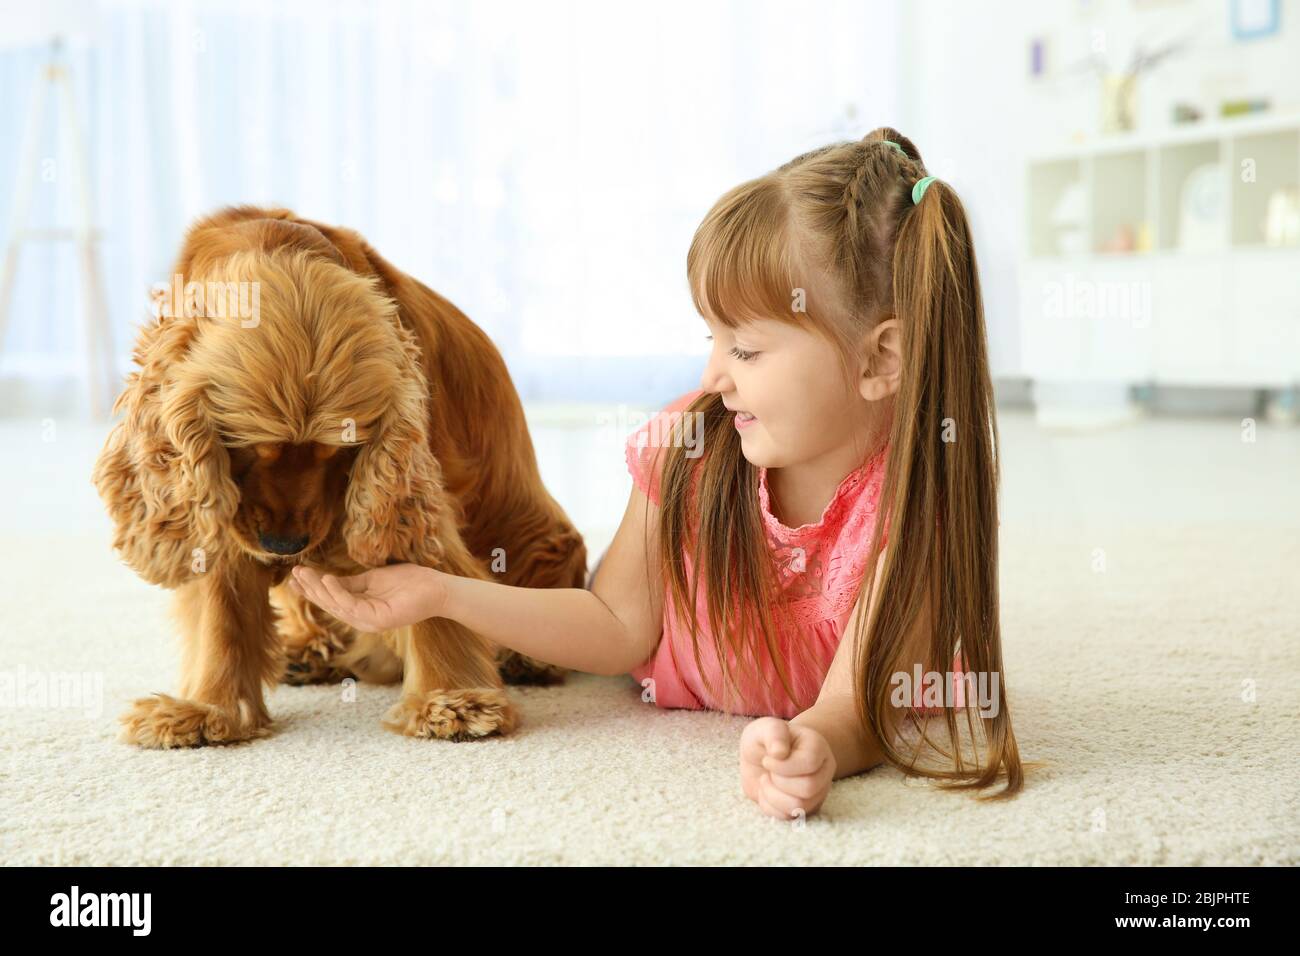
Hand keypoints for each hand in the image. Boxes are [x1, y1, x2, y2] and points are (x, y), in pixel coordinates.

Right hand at [288, 562, 445, 632]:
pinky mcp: (378, 620)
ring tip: (305, 573)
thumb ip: (351, 583)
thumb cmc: (408, 582)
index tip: (295, 575)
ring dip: (318, 589)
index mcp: (360, 610)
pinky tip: (327, 578)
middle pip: (329, 604)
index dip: (312, 588)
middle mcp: (362, 619)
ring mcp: (369, 622)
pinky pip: (351, 606)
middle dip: (310, 588)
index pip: (331, 600)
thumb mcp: (372, 580)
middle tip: (294, 573)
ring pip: (336, 606)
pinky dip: (337, 592)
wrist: (435, 588)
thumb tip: (326, 578)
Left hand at [739, 717, 835, 820]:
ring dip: (772, 794)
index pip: (809, 763)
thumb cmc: (766, 740)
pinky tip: (768, 791)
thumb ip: (773, 733)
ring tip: (766, 780)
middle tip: (768, 770)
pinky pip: (787, 817)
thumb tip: (780, 753)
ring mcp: (817, 793)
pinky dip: (769, 805)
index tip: (767, 758)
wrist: (761, 757)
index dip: (783, 765)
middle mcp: (823, 771)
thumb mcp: (764, 728)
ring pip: (799, 807)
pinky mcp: (805, 809)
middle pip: (808, 788)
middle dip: (779, 780)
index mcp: (817, 747)